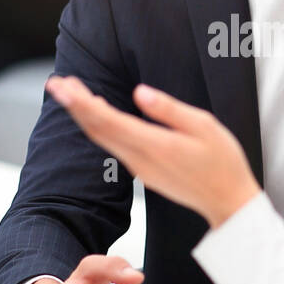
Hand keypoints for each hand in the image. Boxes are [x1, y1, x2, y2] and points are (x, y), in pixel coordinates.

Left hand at [46, 76, 260, 228]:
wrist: (228, 202)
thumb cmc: (222, 162)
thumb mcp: (204, 126)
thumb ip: (169, 110)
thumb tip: (140, 93)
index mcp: (154, 144)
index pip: (107, 120)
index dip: (80, 102)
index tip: (61, 86)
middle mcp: (140, 158)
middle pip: (97, 129)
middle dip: (74, 105)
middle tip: (56, 82)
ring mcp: (140, 167)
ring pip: (103, 138)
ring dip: (84, 114)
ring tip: (71, 92)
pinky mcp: (144, 170)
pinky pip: (114, 145)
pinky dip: (100, 125)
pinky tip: (98, 111)